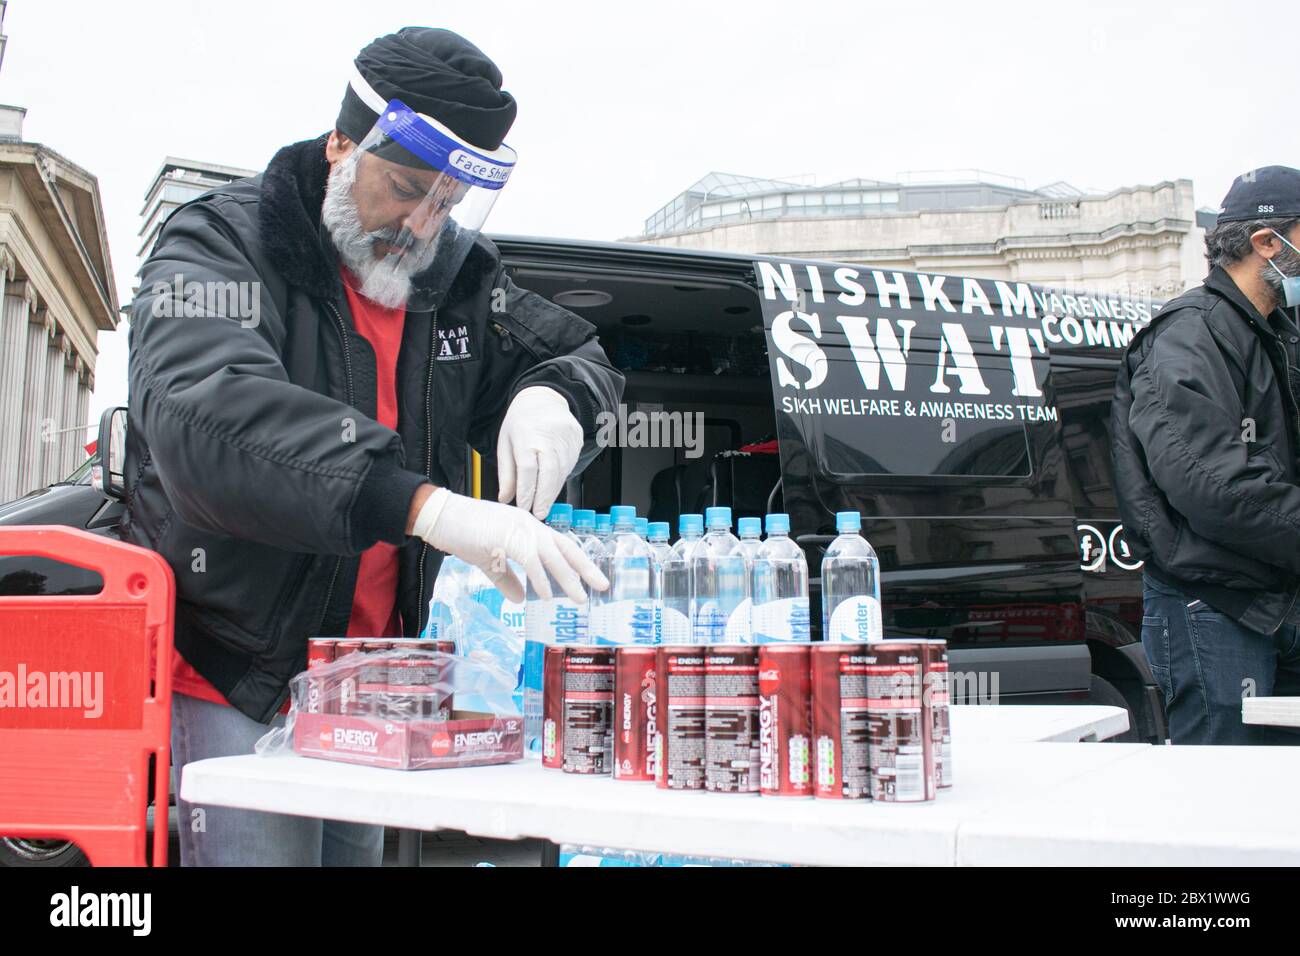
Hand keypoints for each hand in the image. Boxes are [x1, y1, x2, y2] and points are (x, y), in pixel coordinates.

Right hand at [411, 487, 606, 603]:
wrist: (440, 516)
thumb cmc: (463, 533)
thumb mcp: (489, 561)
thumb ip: (507, 579)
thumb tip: (520, 599)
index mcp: (528, 527)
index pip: (560, 545)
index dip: (577, 562)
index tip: (591, 579)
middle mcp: (529, 524)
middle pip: (565, 548)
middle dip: (585, 568)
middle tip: (602, 586)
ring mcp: (519, 528)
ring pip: (551, 555)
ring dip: (567, 578)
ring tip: (578, 597)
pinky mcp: (506, 535)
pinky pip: (530, 559)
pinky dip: (540, 578)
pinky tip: (546, 595)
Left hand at [496, 386, 582, 518]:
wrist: (544, 399)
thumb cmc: (522, 421)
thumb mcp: (506, 444)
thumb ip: (506, 473)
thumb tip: (506, 498)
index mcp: (526, 434)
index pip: (527, 468)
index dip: (526, 491)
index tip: (523, 507)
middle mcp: (548, 436)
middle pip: (549, 472)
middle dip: (544, 497)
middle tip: (539, 514)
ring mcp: (565, 438)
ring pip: (561, 472)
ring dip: (552, 491)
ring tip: (544, 504)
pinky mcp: (576, 441)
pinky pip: (570, 465)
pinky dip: (560, 480)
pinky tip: (552, 487)